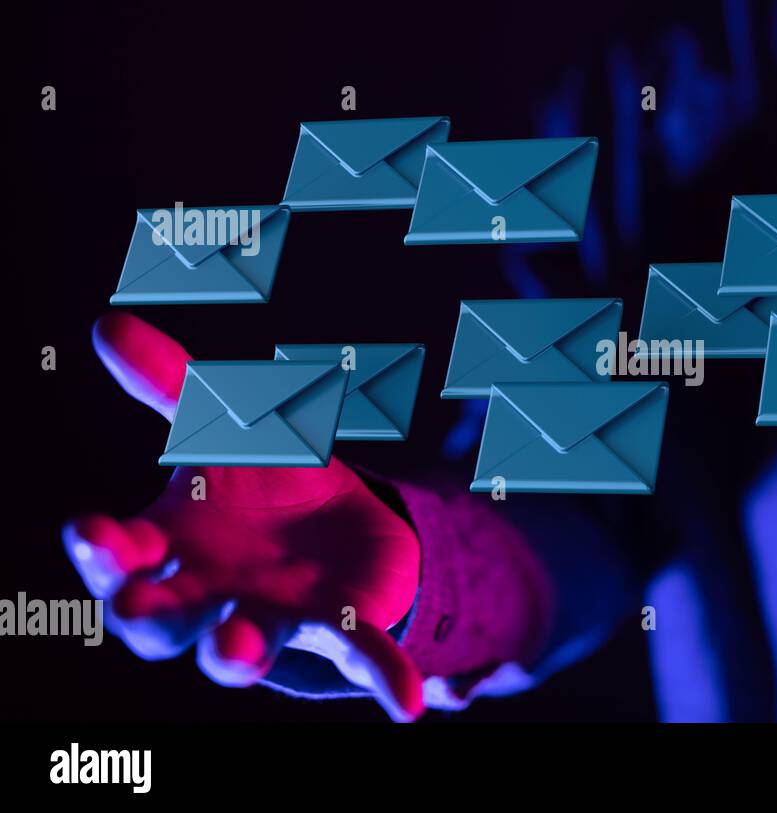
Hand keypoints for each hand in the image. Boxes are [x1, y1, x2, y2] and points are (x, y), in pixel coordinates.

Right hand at [65, 313, 425, 720]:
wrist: (336, 524)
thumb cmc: (257, 482)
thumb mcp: (223, 427)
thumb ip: (170, 384)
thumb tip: (106, 322)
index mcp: (168, 550)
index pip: (118, 559)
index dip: (103, 549)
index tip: (94, 526)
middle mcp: (209, 598)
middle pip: (161, 623)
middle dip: (149, 613)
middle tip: (137, 604)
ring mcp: (274, 618)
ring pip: (243, 646)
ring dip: (236, 648)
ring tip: (237, 641)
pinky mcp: (340, 627)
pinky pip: (362, 657)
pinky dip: (384, 677)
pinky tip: (410, 701)